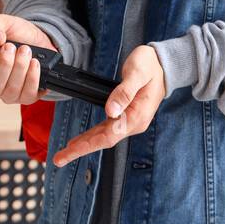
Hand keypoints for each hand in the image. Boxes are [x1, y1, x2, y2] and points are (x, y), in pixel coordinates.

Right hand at [0, 14, 56, 104]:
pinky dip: (32, 78)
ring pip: (12, 91)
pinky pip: (28, 95)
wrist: (40, 38)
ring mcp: (11, 93)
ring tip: (26, 51)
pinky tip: (34, 63)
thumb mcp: (3, 22)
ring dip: (20, 68)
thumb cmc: (19, 34)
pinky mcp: (28, 96)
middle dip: (5, 65)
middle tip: (12, 47)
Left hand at [52, 44, 166, 166]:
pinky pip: (107, 129)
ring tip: (66, 151)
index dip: (88, 145)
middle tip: (60, 158)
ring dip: (85, 144)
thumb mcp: (137, 73)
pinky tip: (83, 140)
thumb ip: (124, 92)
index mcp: (136, 116)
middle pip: (104, 140)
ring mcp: (130, 120)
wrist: (164, 65)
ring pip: (104, 137)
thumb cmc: (151, 66)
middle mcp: (134, 123)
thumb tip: (111, 110)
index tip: (70, 150)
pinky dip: (93, 136)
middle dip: (81, 149)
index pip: (108, 136)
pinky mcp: (127, 116)